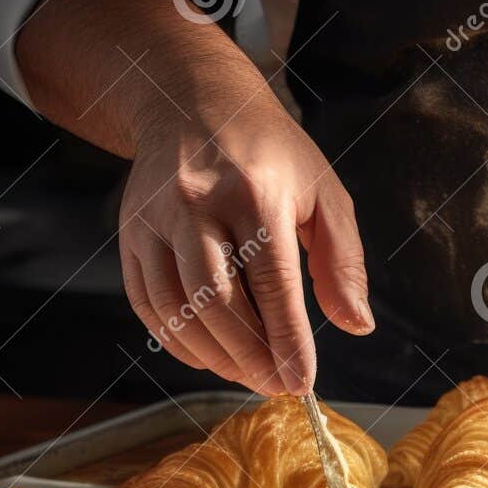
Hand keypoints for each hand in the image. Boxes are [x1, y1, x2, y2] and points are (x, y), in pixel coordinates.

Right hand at [121, 94, 372, 394]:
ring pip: (179, 309)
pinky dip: (179, 341)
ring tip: (249, 374)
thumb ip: (343, 262)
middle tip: (277, 385)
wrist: (193, 101)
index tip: (301, 382)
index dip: (288, 341)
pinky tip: (209, 354)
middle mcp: (197, 204)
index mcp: (256, 192)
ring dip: (215, 357)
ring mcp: (156, 219)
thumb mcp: (324, 192)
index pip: (273, 284)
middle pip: (219, 303)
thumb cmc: (270, 154)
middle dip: (251, 358)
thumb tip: (356, 326)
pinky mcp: (130, 233)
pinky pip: (149, 304)